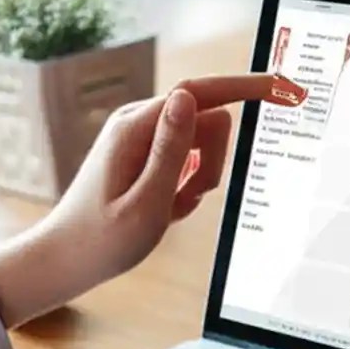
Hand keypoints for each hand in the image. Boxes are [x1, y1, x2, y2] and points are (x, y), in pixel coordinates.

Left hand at [0, 74, 273, 326]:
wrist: (66, 260)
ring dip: (199, 180)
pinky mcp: (145, 152)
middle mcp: (138, 122)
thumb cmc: (102, 240)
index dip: (246, 88)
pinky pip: (188, 160)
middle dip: (213, 162)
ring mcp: (141, 137)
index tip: (283, 88)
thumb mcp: (147, 202)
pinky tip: (164, 208)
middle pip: (208, 122)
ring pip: (203, 143)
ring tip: (171, 208)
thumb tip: (189, 96)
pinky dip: (186, 187)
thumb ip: (172, 149)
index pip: (201, 92)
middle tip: (187, 198)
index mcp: (136, 128)